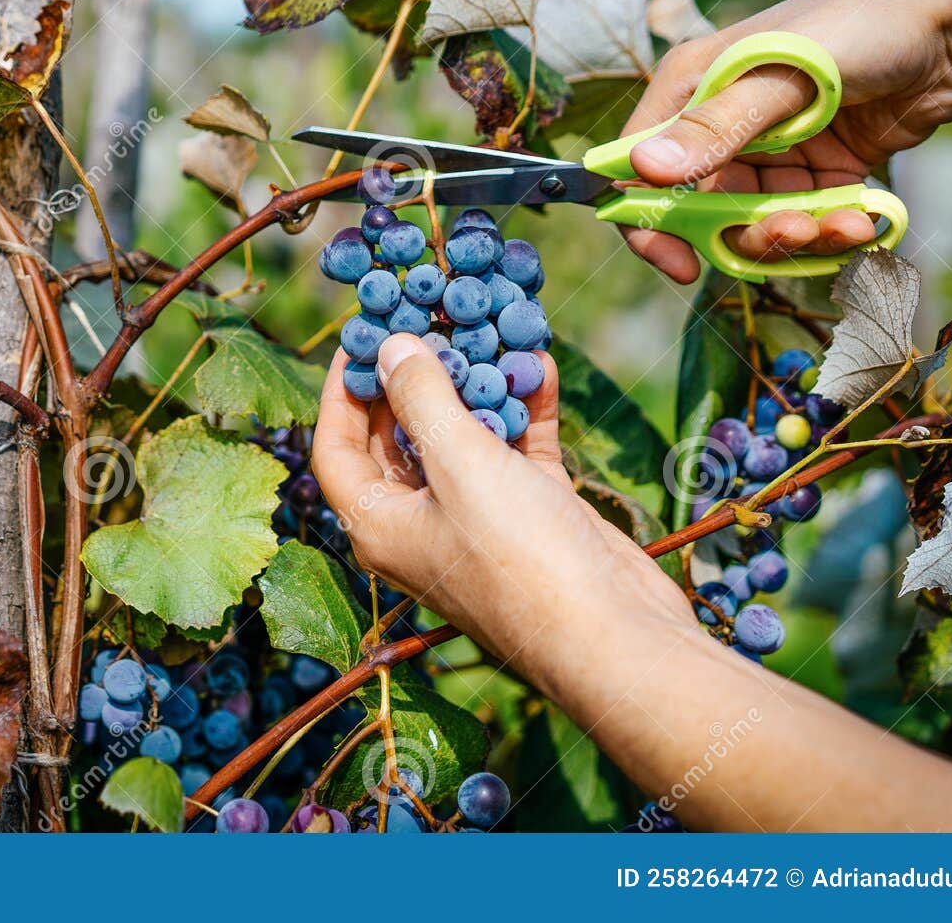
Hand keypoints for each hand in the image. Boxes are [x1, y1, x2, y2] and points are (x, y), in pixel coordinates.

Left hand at [311, 334, 686, 689]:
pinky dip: (526, 409)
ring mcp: (479, 519)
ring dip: (475, 384)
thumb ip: (422, 399)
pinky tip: (538, 362)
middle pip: (399, 437)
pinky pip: (519, 449)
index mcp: (379, 526)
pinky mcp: (533, 514)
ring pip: (464, 437)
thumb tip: (392, 346)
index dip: (341, 388)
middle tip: (427, 316)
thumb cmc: (521, 558)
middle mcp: (421, 524)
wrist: (617, 636)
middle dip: (413, 376)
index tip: (362, 334)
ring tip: (483, 326)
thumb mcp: (460, 466)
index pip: (334, 448)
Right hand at [620, 0, 951, 282]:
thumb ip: (717, 125)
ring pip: (756, 219)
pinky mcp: (816, 167)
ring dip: (796, 235)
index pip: (638, 165)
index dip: (648, 220)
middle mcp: (722, 120)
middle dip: (746, 233)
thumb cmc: (861, 24)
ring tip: (846, 226)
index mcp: (692, 85)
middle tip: (794, 235)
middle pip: (703, 207)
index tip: (681, 265)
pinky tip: (863, 220)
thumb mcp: (785, 73)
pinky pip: (803, 217)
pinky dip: (829, 229)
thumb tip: (642, 169)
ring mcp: (770, 147)